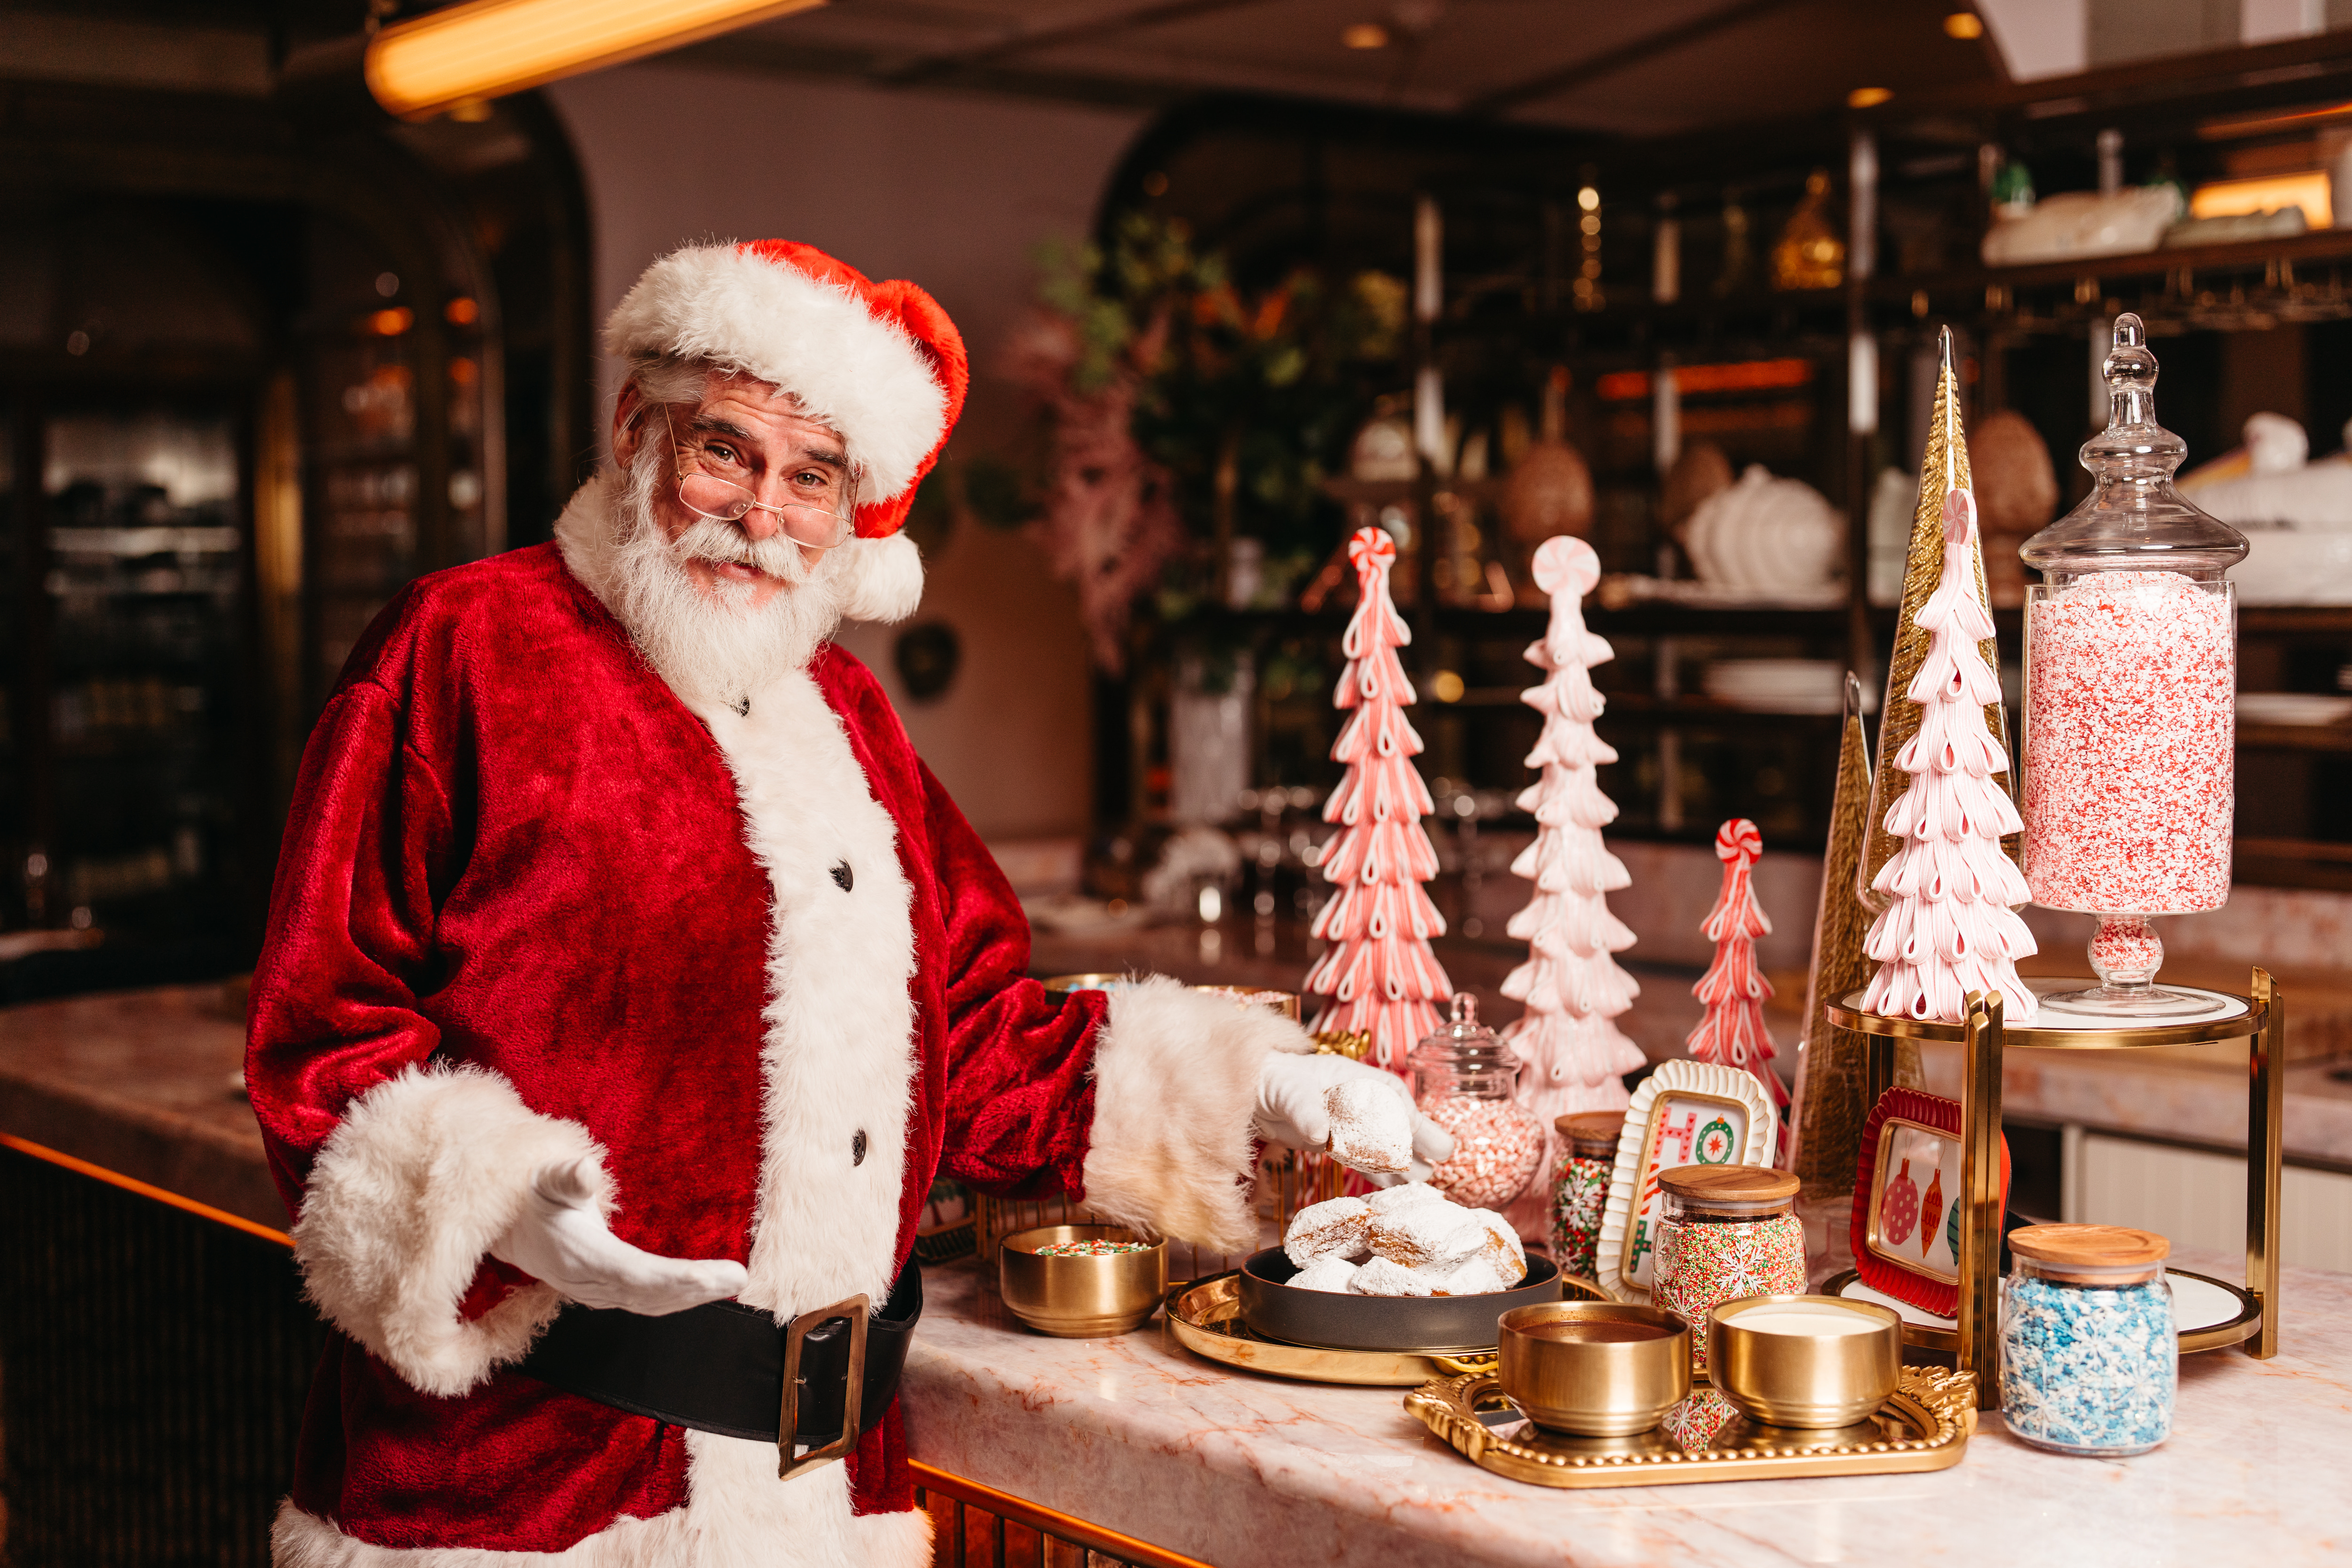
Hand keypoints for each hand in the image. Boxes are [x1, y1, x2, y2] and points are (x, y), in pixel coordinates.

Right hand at [489, 1157, 747, 1314]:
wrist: (508, 1226)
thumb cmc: (532, 1196)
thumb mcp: (544, 1178)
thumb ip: (566, 1176)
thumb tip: (589, 1171)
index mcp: (580, 1257)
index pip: (636, 1275)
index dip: (676, 1279)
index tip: (712, 1276)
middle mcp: (590, 1283)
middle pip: (650, 1294)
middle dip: (695, 1290)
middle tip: (737, 1278)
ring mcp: (596, 1292)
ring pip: (651, 1302)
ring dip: (692, 1297)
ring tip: (731, 1284)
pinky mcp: (603, 1292)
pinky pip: (646, 1301)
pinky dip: (677, 1298)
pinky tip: (704, 1291)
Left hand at [1252, 1052, 1455, 1181]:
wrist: (1249, 1093)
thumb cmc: (1272, 1079)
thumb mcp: (1288, 1091)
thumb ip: (1304, 1109)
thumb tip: (1319, 1131)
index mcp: (1354, 1079)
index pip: (1392, 1097)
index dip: (1412, 1117)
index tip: (1430, 1136)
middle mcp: (1357, 1101)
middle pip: (1395, 1122)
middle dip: (1419, 1141)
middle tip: (1444, 1160)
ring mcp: (1347, 1123)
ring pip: (1382, 1144)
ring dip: (1403, 1161)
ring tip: (1426, 1183)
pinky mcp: (1333, 1142)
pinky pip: (1363, 1159)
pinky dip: (1378, 1172)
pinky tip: (1396, 1186)